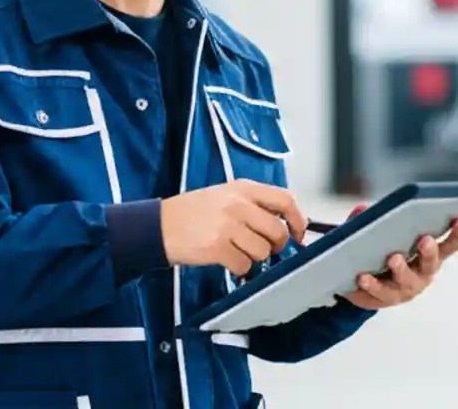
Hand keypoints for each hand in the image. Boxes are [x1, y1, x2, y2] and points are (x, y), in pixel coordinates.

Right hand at [160, 179, 305, 276]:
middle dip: (275, 246)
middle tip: (264, 249)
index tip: (299, 233)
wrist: (158, 225)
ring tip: (237, 251)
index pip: (284, 199)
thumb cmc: (191, 212)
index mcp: (242, 188)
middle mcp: (237, 204)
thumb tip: (284, 225)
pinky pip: (244, 265)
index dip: (298, 219)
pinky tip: (226, 260)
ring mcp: (227, 226)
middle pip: (277, 231)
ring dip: (254, 258)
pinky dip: (239, 269)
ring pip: (262, 252)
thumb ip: (253, 205)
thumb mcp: (223, 195)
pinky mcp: (217, 248)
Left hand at [342, 214, 457, 310]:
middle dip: (429, 252)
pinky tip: (363, 277)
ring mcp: (403, 289)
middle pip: (430, 264)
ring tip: (394, 258)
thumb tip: (363, 209)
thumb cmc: (379, 253)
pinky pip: (378, 293)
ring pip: (405, 281)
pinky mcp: (383, 299)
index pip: (448, 246)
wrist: (360, 284)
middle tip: (425, 240)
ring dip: (401, 269)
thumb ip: (373, 220)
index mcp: (426, 256)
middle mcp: (420, 274)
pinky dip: (372, 284)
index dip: (456, 235)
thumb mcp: (378, 233)